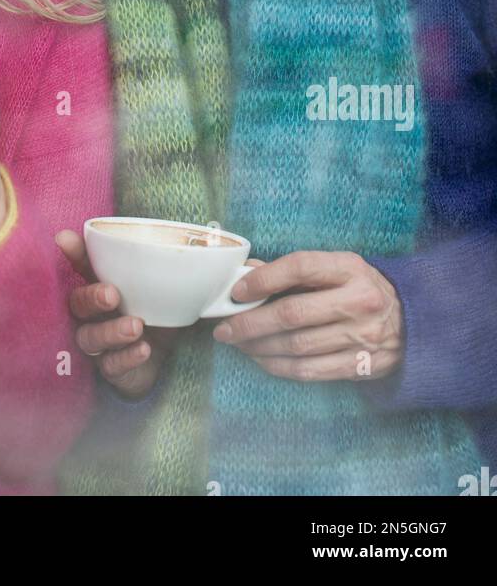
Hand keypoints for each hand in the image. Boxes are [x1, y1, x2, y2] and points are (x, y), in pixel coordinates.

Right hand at [55, 230, 177, 398]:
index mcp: (103, 286)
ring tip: (136, 326)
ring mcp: (100, 344)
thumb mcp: (165, 288)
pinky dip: (126, 358)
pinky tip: (144, 349)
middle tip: (112, 294)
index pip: (82, 266)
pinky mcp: (111, 370)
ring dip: (111, 331)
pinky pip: (111, 366)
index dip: (73, 253)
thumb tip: (203, 240)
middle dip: (91, 297)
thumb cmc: (158, 313)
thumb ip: (171, 268)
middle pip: (77, 303)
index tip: (64, 238)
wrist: (166, 359)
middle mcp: (94, 315)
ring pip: (89, 338)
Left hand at [212, 250, 403, 380]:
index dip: (264, 279)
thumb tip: (246, 275)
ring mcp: (362, 336)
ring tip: (238, 344)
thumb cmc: (361, 289)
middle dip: (251, 323)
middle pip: (293, 314)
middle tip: (224, 328)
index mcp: (350, 268)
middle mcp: (358, 301)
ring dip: (259, 347)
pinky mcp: (361, 366)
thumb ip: (294, 270)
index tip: (237, 292)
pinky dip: (279, 367)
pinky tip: (261, 359)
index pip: (301, 267)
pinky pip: (310, 371)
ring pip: (297, 346)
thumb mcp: (336, 267)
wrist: (414, 323)